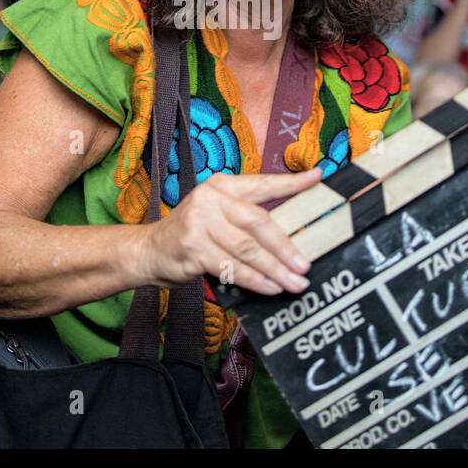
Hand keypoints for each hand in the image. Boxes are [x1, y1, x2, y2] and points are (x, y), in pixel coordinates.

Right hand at [138, 169, 321, 294]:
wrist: (149, 250)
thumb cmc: (193, 233)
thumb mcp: (217, 214)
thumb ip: (246, 217)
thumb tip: (292, 234)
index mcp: (222, 185)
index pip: (263, 183)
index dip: (291, 183)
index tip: (317, 179)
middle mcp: (211, 199)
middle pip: (258, 222)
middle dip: (286, 247)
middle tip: (305, 265)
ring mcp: (200, 223)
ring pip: (248, 249)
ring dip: (275, 269)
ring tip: (294, 283)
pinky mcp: (193, 248)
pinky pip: (232, 268)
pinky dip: (254, 280)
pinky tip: (269, 288)